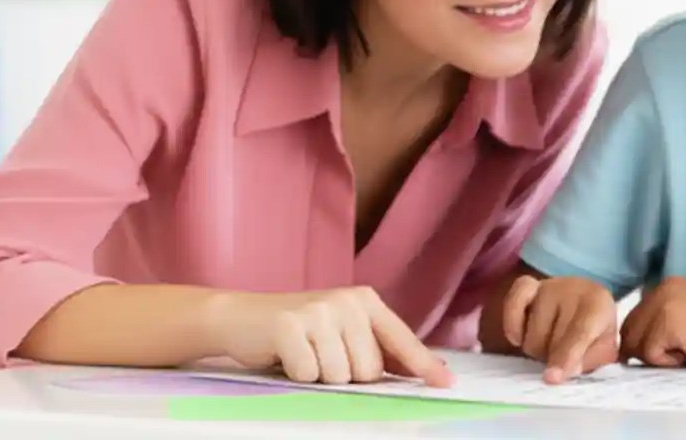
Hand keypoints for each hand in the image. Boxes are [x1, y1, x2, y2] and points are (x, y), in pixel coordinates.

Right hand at [206, 286, 454, 386]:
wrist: (240, 317)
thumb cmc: (297, 333)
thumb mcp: (341, 333)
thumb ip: (376, 349)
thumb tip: (422, 373)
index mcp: (365, 301)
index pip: (401, 339)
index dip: (423, 365)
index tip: (446, 383)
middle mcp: (346, 301)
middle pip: (368, 370)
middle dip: (345, 376)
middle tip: (320, 356)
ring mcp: (318, 311)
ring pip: (339, 377)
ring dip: (319, 377)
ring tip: (303, 355)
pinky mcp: (290, 325)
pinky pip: (308, 375)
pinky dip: (296, 375)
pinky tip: (285, 356)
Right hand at [502, 275, 617, 383]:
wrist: (589, 300)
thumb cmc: (597, 330)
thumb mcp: (605, 349)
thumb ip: (587, 362)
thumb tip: (558, 373)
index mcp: (597, 304)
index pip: (578, 333)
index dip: (565, 358)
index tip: (551, 379)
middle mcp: (571, 289)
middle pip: (551, 340)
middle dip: (554, 358)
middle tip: (564, 357)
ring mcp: (547, 286)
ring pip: (531, 335)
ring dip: (538, 349)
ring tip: (550, 344)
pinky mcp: (527, 285)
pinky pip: (512, 304)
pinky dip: (512, 325)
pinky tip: (518, 338)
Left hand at [620, 276, 685, 369]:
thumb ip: (660, 324)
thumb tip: (628, 349)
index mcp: (665, 286)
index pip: (633, 321)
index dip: (645, 344)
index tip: (674, 351)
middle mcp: (660, 288)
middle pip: (628, 332)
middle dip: (649, 352)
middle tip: (684, 353)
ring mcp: (662, 303)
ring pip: (637, 345)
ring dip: (660, 357)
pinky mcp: (668, 322)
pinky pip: (650, 354)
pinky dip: (670, 362)